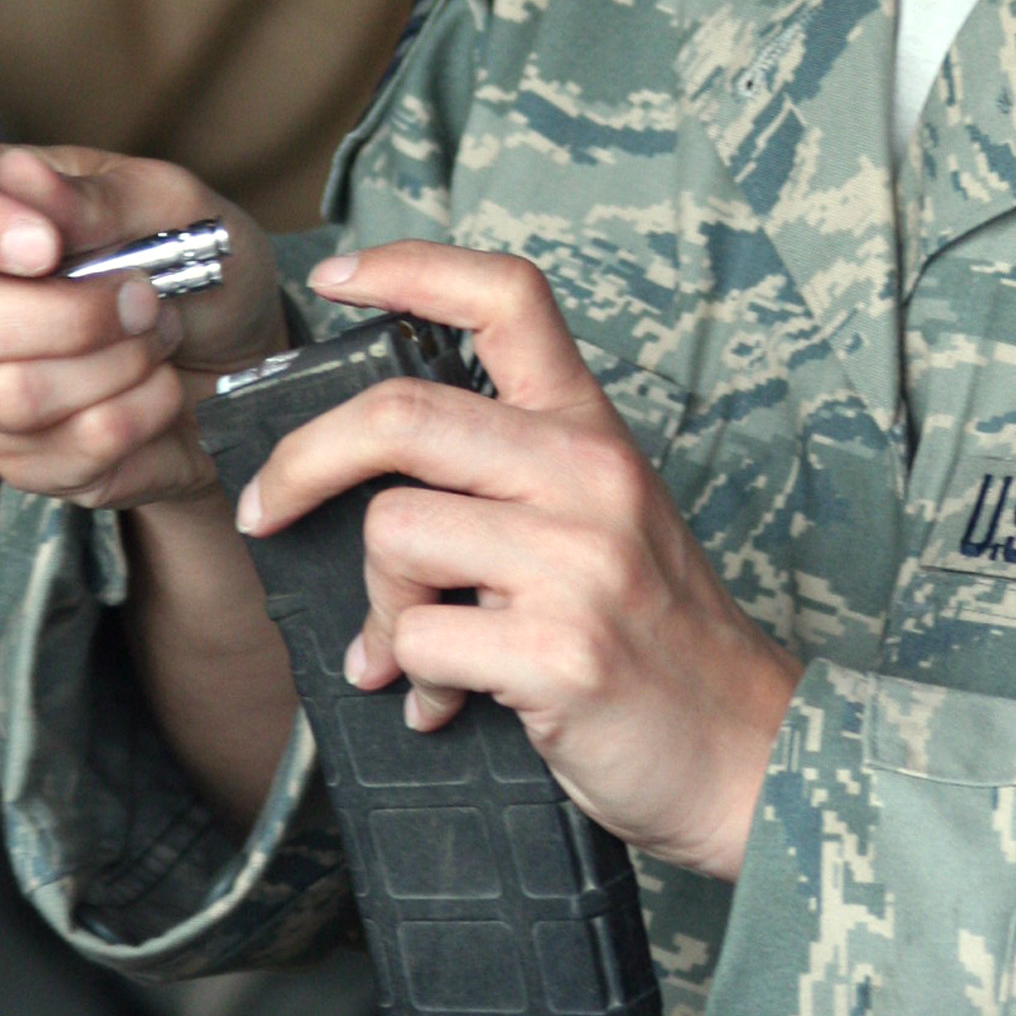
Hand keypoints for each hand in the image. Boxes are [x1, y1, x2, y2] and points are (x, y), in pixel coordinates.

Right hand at [0, 144, 286, 512]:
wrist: (246, 354)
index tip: (47, 246)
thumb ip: (94, 196)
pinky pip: (68, 451)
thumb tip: (20, 175)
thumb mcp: (169, 205)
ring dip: (119, 363)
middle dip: (70, 314)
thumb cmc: (195, 260)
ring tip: (160, 336)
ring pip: (11, 395)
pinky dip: (142, 413)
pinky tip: (161, 388)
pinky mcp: (17, 459)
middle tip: (143, 296)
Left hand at [237, 242, 801, 881]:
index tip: (342, 276)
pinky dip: (411, 681)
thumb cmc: (660, 637)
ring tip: (405, 653)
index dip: (410, 268)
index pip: (507, 297)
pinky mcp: (559, 651)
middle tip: (269, 507)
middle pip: (401, 413)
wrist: (746, 747)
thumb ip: (510, 476)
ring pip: (393, 535)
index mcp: (592, 431)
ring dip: (376, 608)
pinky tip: (444, 703)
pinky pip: (417, 642)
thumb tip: (364, 474)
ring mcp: (578, 561)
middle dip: (302, 461)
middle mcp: (588, 476)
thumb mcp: (606, 518)